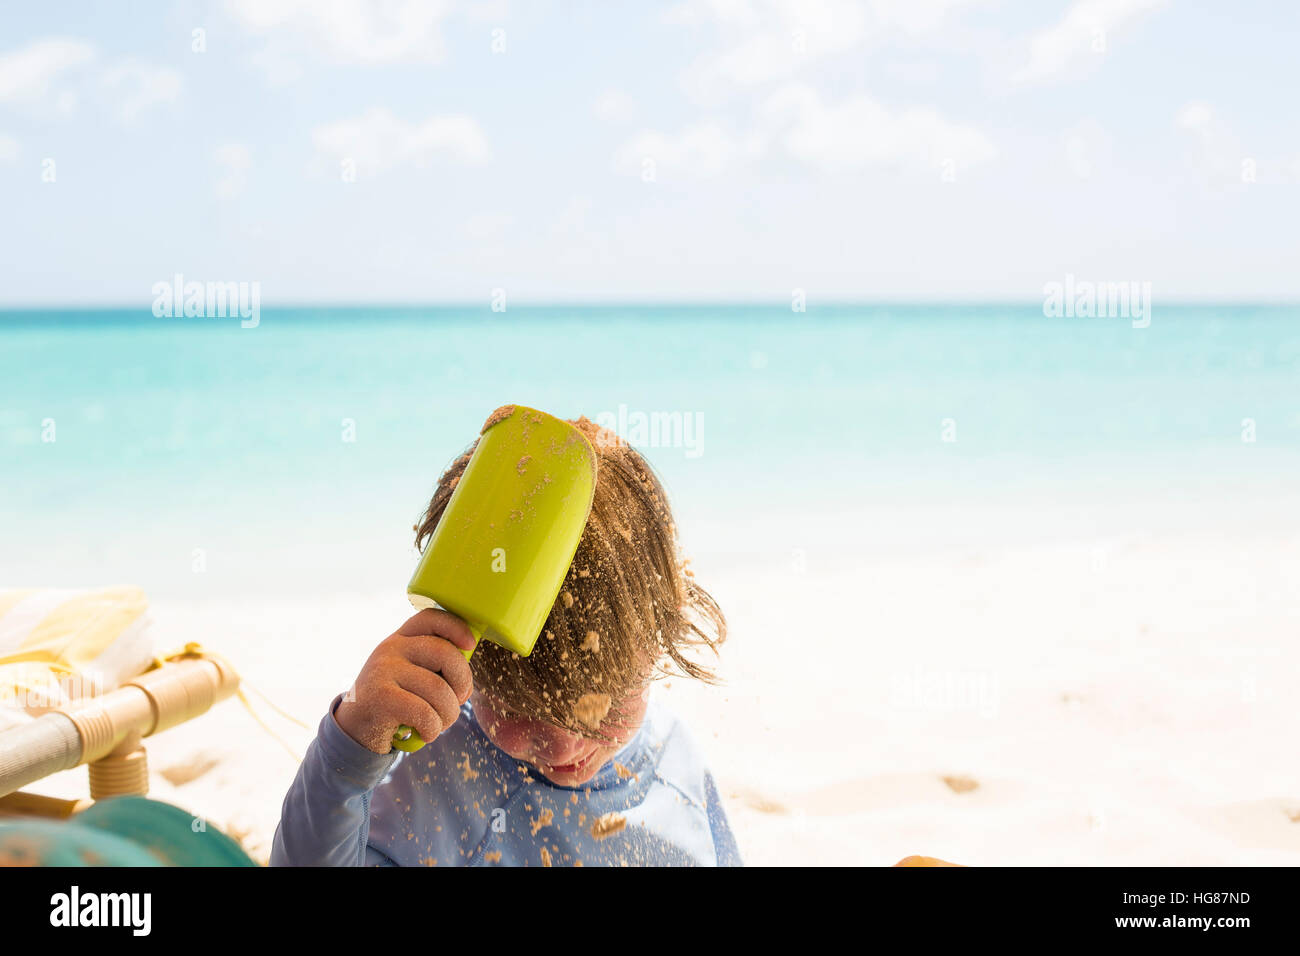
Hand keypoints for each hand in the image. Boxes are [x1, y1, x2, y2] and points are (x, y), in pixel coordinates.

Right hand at [334, 609, 475, 753]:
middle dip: (462, 682)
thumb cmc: (395, 701)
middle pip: (444, 653)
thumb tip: (465, 680)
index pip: (430, 618)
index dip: (455, 627)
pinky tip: (427, 733)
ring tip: (441, 723)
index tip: (471, 644)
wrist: (355, 729)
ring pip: (439, 689)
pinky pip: (425, 712)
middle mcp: (391, 648)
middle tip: (458, 701)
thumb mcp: (410, 675)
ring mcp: (383, 670)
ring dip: (449, 714)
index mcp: (401, 639)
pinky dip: (433, 728)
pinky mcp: (381, 697)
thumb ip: (434, 667)